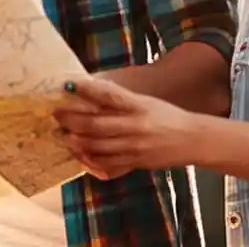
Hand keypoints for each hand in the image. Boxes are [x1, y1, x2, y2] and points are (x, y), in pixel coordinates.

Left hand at [53, 77, 197, 180]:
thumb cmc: (166, 116)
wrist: (192, 139)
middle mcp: (135, 125)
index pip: (108, 94)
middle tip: (57, 114)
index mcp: (138, 105)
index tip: (68, 84)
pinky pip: (107, 164)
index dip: (86, 89)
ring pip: (96, 146)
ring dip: (76, 142)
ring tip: (63, 135)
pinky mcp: (135, 163)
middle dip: (71, 119)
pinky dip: (90, 160)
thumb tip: (91, 90)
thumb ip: (120, 100)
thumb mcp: (145, 102)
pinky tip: (81, 155)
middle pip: (95, 123)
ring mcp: (134, 146)